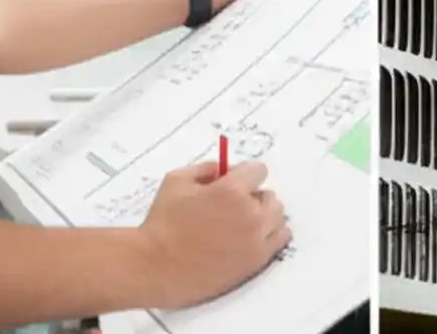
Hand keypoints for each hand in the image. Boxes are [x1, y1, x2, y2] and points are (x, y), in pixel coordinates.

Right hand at [138, 160, 290, 308]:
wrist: (156, 267)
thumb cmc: (162, 223)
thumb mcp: (176, 180)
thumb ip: (206, 168)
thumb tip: (225, 169)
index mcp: (232, 191)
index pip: (258, 171)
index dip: (243, 175)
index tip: (231, 183)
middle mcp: (250, 214)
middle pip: (270, 196)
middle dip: (253, 197)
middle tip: (231, 207)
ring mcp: (256, 240)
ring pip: (278, 217)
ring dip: (264, 216)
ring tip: (240, 224)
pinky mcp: (256, 261)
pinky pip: (280, 239)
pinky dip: (270, 235)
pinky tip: (250, 238)